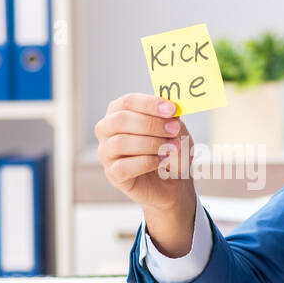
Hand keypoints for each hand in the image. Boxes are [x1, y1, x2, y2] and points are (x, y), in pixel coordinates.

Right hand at [94, 93, 195, 211]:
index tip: (171, 109)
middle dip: (150, 124)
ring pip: (120, 143)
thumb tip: (172, 111)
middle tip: (173, 130)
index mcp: (119, 112)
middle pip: (120, 120)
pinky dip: (146, 162)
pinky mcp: (113, 174)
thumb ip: (172, 119)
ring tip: (171, 148)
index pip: (127, 102)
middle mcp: (107, 130)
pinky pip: (124, 166)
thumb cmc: (170, 149)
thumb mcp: (176, 130)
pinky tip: (161, 161)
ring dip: (151, 144)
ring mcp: (106, 153)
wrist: (173, 181)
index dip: (149, 104)